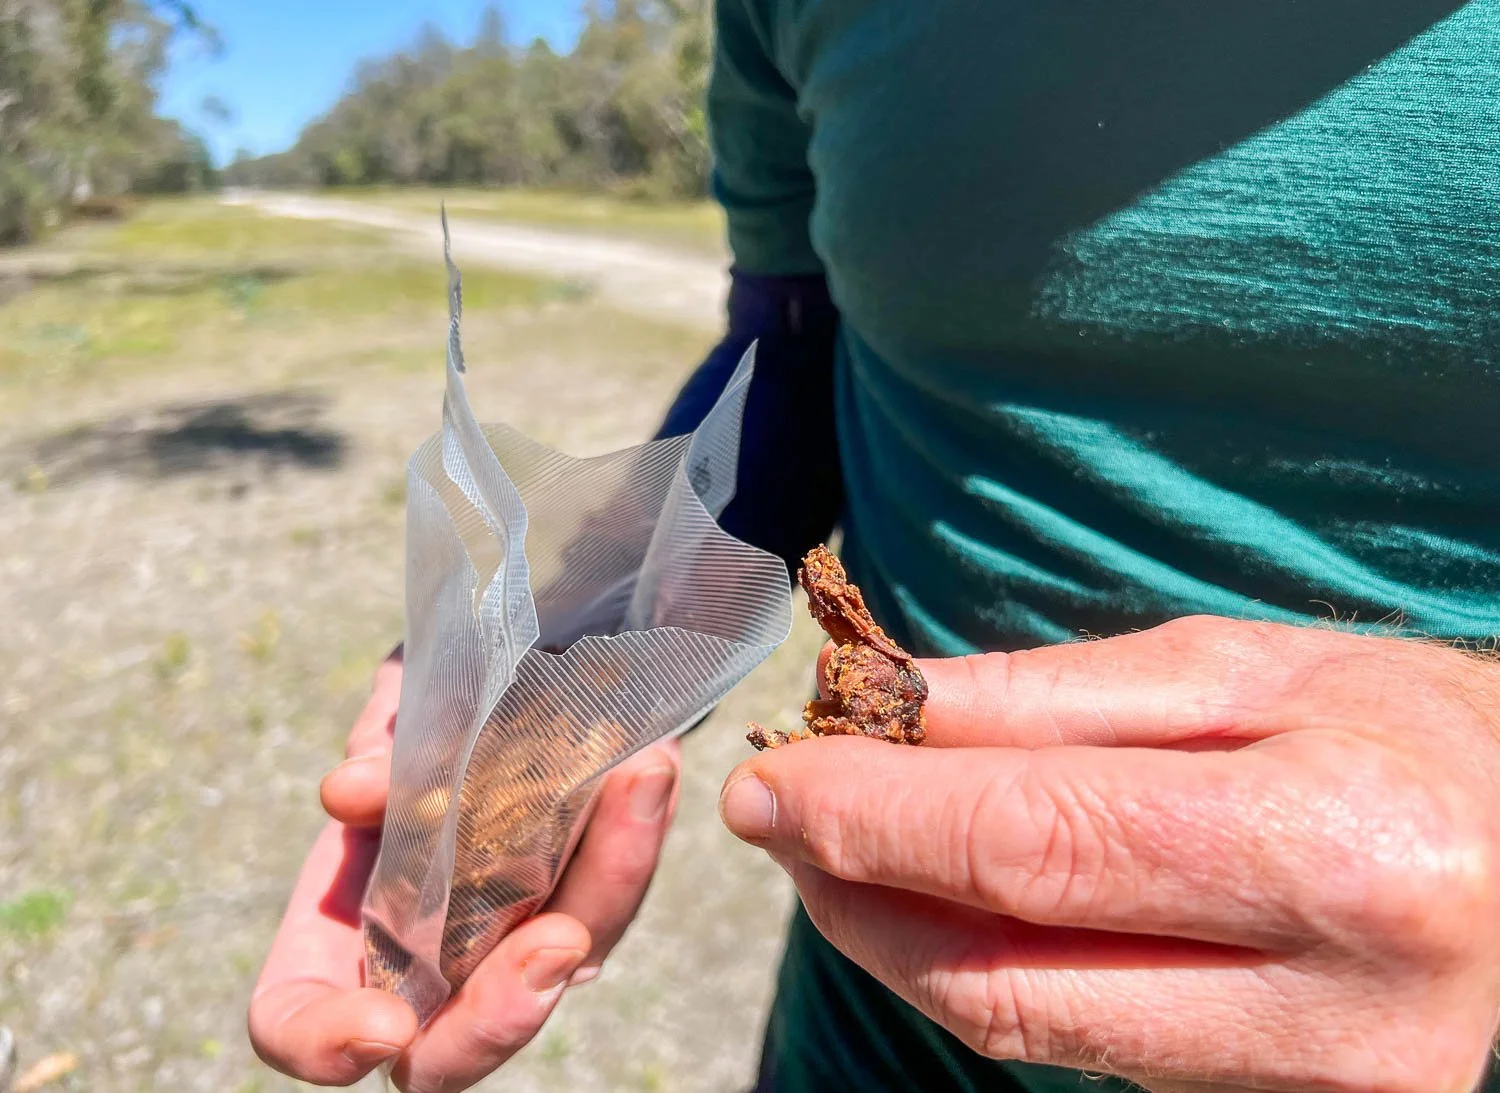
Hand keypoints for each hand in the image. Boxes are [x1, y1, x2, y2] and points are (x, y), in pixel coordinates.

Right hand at [250, 646, 681, 1091]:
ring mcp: (511, 940)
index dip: (323, 1042)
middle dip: (503, 1017)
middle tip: (557, 944)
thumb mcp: (400, 709)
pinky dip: (634, 836)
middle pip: (448, 1049)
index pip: (297, 1018)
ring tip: (638, 785)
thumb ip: (379, 748)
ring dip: (606, 886)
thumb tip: (353, 793)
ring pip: (561, 964)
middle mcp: (425, 957)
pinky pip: (613, 891)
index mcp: (336, 923)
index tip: (383, 1024)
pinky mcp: (588, 900)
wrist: (525, 657)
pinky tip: (649, 770)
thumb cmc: (434, 700)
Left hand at [720, 617, 1499, 1092]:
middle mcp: (1326, 1010)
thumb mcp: (1236, 669)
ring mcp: (1303, 1091)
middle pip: (1005, 977)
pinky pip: (1072, 1047)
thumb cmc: (1394, 726)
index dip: (874, 816)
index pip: (1034, 849)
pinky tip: (929, 899)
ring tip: (833, 849)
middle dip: (856, 892)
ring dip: (896, 936)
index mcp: (1328, 851)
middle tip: (779, 816)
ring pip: (1023, 1031)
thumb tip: (886, 712)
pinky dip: (975, 969)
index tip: (773, 778)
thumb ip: (1052, 699)